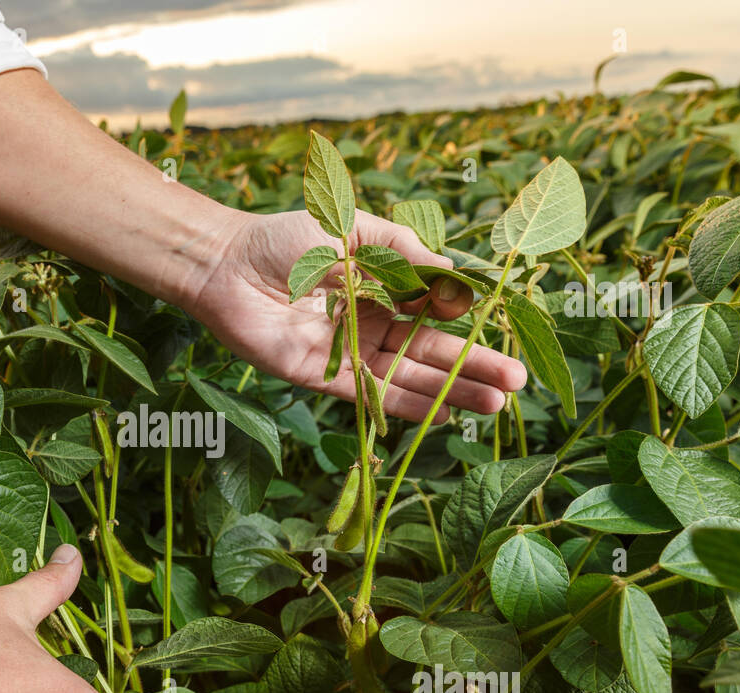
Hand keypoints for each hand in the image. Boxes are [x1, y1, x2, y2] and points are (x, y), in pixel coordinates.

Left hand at [187, 210, 527, 422]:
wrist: (225, 263)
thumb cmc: (284, 237)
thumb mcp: (355, 231)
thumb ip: (403, 252)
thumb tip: (451, 281)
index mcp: (378, 290)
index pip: (432, 316)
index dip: (466, 329)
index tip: (503, 337)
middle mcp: (367, 326)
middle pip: (428, 354)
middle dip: (471, 370)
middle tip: (514, 387)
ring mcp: (346, 355)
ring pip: (406, 379)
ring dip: (449, 393)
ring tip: (493, 406)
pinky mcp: (321, 378)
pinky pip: (370, 397)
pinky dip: (404, 406)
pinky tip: (442, 414)